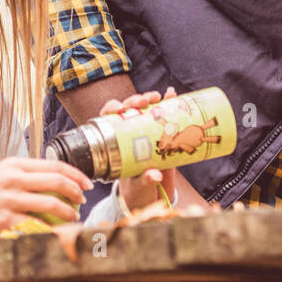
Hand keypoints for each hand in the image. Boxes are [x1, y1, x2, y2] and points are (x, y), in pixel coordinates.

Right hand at [0, 156, 91, 232]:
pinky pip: (36, 223)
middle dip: (76, 191)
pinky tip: (56, 229)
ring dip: (68, 211)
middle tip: (83, 199)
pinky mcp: (6, 218)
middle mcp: (14, 179)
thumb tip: (55, 178)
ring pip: (51, 204)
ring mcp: (10, 199)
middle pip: (57, 182)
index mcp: (15, 165)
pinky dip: (50, 227)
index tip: (87, 183)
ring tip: (73, 216)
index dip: (77, 174)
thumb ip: (26, 173)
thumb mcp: (1, 172)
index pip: (55, 166)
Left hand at [97, 88, 213, 212]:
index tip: (120, 109)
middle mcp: (128, 130)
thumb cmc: (136, 183)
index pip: (108, 117)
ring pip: (144, 106)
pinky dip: (168, 101)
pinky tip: (173, 94)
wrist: (149, 186)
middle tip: (144, 101)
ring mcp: (145, 127)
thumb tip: (155, 176)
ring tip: (160, 97)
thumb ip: (144, 179)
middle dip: (135, 100)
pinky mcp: (160, 129)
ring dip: (150, 98)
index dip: (112, 108)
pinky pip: (163, 112)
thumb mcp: (138, 183)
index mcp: (115, 140)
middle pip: (127, 108)